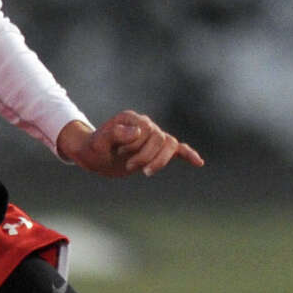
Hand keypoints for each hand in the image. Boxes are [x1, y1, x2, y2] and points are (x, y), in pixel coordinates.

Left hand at [58, 113, 204, 176]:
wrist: (93, 156)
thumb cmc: (93, 148)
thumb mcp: (98, 142)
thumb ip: (114, 133)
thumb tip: (138, 132)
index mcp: (132, 119)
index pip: (148, 131)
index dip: (138, 146)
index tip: (120, 154)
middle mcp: (145, 125)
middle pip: (161, 139)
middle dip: (147, 156)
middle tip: (129, 166)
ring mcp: (152, 137)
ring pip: (170, 145)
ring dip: (160, 161)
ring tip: (146, 173)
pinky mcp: (156, 149)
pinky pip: (177, 149)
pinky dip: (187, 155)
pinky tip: (198, 163)